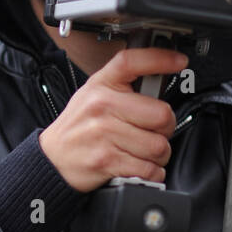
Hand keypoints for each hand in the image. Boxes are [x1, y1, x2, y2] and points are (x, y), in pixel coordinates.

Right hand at [38, 47, 185, 191]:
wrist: (52, 159)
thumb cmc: (79, 127)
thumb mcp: (93, 95)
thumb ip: (122, 87)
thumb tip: (161, 80)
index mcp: (100, 85)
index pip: (131, 62)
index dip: (159, 59)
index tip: (179, 62)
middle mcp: (102, 106)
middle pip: (162, 115)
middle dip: (166, 129)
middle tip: (153, 131)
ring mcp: (104, 133)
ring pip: (159, 146)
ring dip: (159, 155)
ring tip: (143, 151)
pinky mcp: (106, 160)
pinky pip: (148, 169)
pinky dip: (151, 173)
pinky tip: (140, 166)